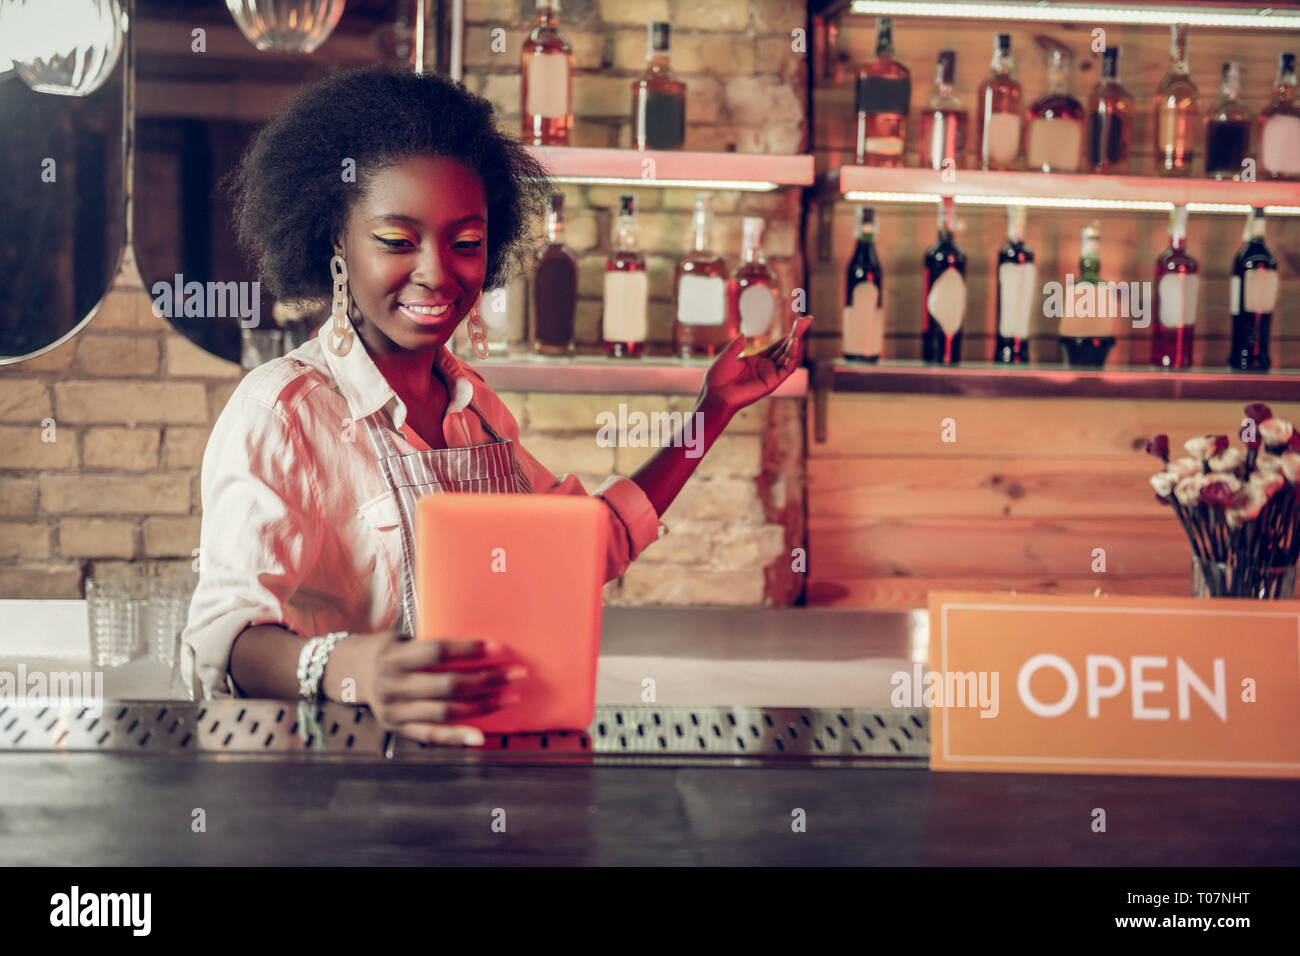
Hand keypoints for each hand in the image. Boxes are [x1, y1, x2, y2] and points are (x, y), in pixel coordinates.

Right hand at [354, 630, 525, 745]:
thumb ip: (430, 645)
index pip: (436, 652)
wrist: (349, 673)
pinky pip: (432, 736)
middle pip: (447, 685)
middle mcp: (392, 686)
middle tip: (517, 674)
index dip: (468, 650)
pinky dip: (457, 737)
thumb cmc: (388, 650)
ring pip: (445, 712)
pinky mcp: (397, 730)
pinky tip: (481, 736)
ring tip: (510, 697)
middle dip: (487, 680)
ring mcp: (394, 712)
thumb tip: (478, 646)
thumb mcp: (401, 639)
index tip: (498, 648)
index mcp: (394, 658)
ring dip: (483, 706)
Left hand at [703, 316, 811, 415]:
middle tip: (806, 319)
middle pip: (786, 349)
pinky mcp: (772, 382)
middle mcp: (766, 368)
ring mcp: (770, 375)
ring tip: (801, 326)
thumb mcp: (726, 357)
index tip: (797, 321)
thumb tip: (742, 334)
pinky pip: (787, 368)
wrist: (716, 395)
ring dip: (796, 341)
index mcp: (757, 361)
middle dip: (797, 334)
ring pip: (789, 357)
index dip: (787, 335)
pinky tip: (794, 342)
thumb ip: (736, 346)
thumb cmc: (718, 379)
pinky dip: (792, 355)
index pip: (777, 346)